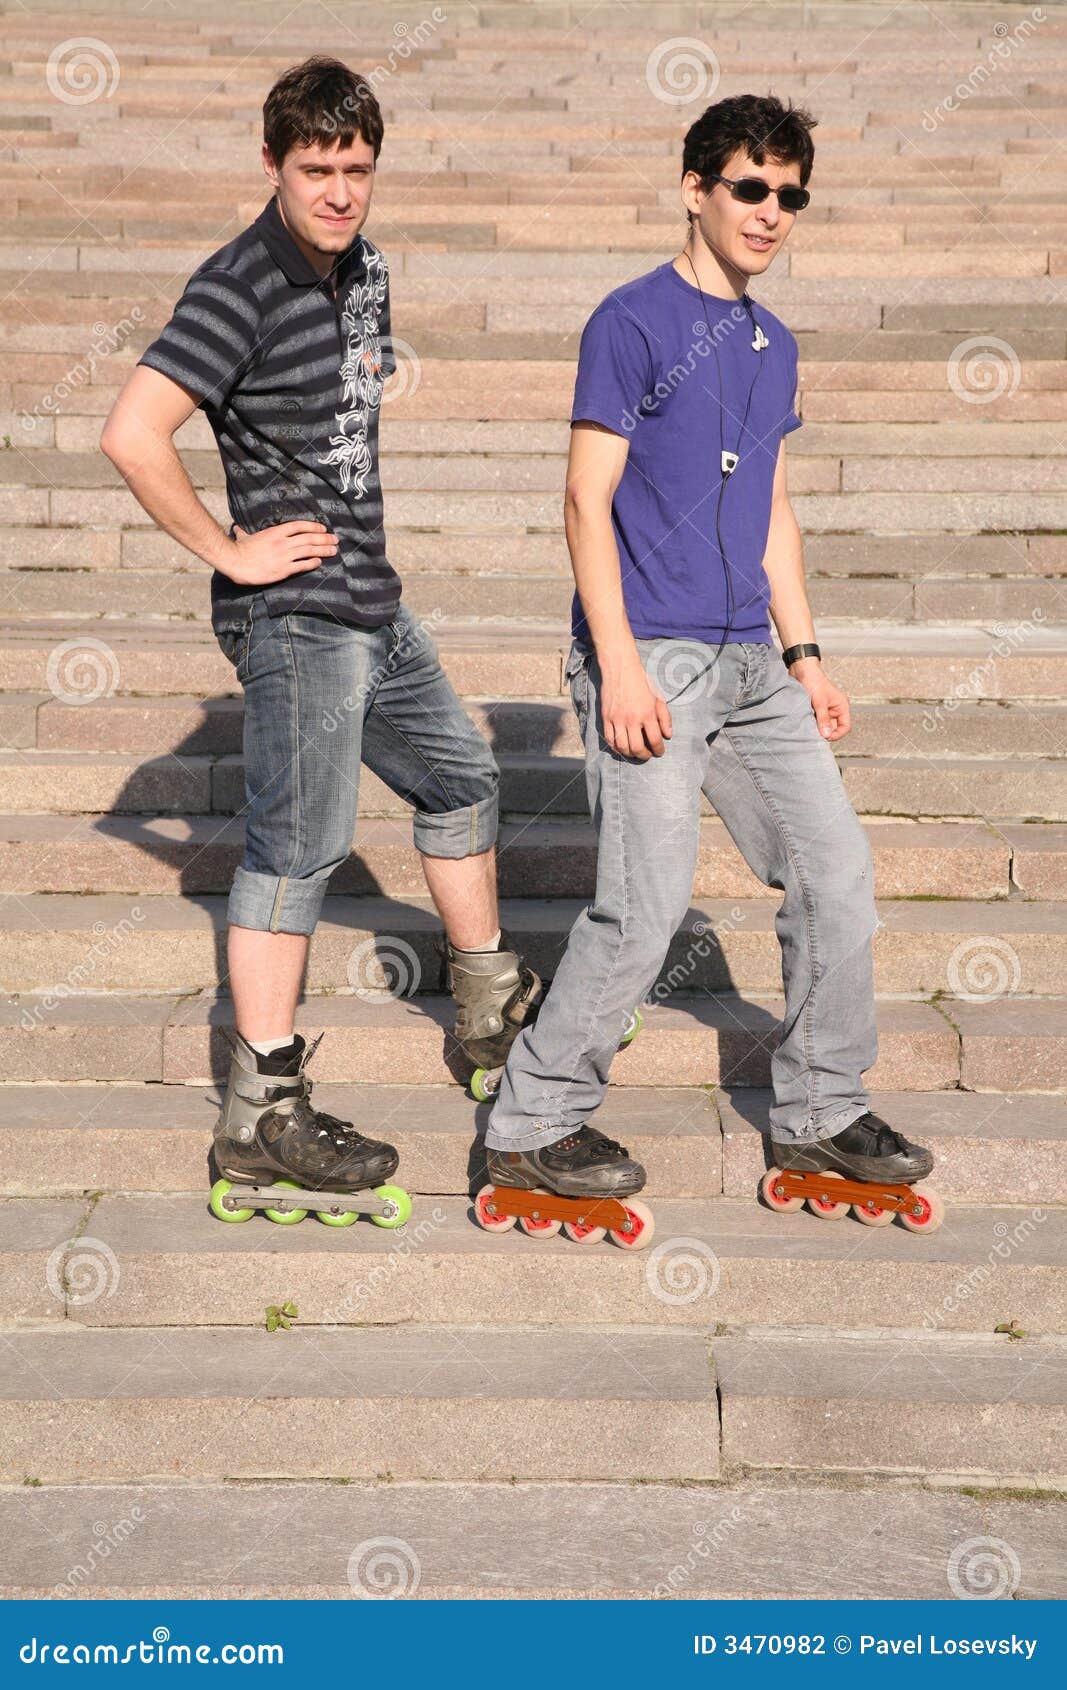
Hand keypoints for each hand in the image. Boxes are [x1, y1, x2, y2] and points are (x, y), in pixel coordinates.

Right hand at [220, 521, 338, 585]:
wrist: (235, 562)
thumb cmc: (239, 549)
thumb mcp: (244, 536)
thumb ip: (245, 532)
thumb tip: (238, 529)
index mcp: (276, 532)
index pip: (300, 525)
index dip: (314, 526)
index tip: (323, 528)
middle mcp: (283, 542)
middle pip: (309, 538)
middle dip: (324, 538)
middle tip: (335, 540)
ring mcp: (284, 556)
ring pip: (309, 551)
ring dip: (323, 550)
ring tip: (334, 550)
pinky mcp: (283, 570)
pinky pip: (302, 565)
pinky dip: (312, 563)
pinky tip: (319, 562)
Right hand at [600, 654, 672, 759]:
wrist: (621, 669)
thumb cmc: (641, 682)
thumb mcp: (658, 698)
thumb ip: (664, 718)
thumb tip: (668, 735)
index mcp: (647, 713)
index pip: (654, 740)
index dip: (659, 750)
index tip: (659, 751)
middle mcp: (632, 719)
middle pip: (637, 748)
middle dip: (644, 755)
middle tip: (647, 755)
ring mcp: (617, 719)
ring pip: (622, 747)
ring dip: (630, 754)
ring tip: (635, 753)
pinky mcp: (606, 718)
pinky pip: (609, 739)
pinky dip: (616, 748)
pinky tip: (622, 748)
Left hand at [791, 659, 850, 740]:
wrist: (802, 670)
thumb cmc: (814, 681)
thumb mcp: (819, 702)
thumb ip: (823, 719)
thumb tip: (827, 735)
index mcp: (842, 706)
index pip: (845, 727)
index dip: (837, 734)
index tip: (825, 737)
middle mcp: (835, 709)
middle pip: (834, 728)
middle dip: (825, 732)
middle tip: (815, 733)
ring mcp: (825, 710)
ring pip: (824, 725)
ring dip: (817, 728)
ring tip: (809, 726)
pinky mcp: (816, 709)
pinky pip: (816, 721)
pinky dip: (811, 724)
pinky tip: (805, 722)